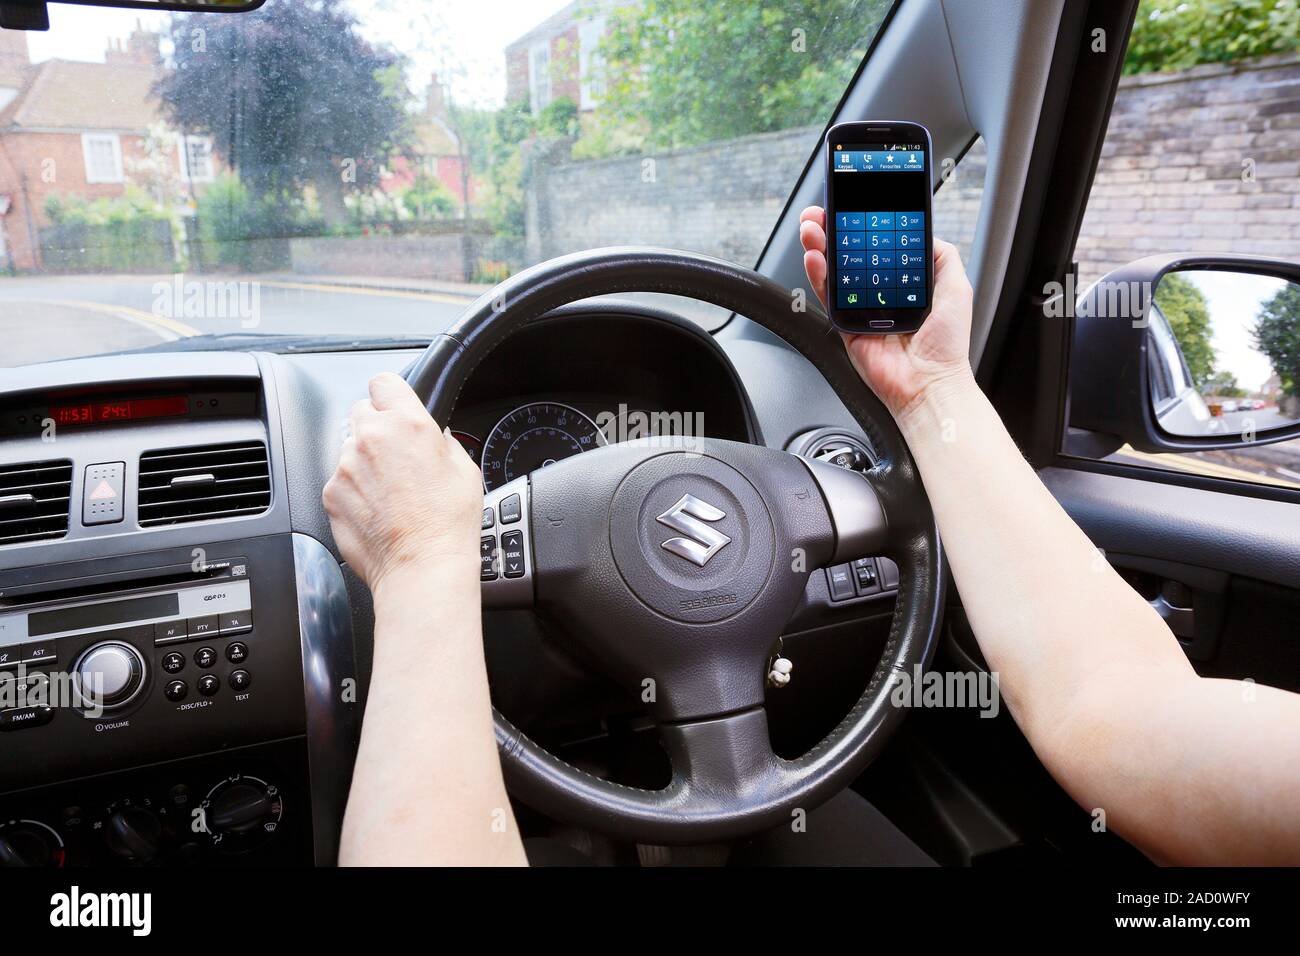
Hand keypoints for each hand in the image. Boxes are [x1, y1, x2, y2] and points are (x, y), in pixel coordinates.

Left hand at [323, 372, 482, 592]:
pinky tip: (377, 511)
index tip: (393, 407)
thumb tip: (433, 437)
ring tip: (389, 493)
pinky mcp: (331, 493)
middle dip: (377, 429)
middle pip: (362, 412)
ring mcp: (346, 465)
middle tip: (396, 457)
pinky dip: (354, 491)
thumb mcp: (464, 469)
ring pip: (350, 449)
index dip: (390, 396)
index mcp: (408, 424)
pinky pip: (340, 481)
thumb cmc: (447, 523)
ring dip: (364, 462)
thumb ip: (442, 441)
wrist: (421, 566)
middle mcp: (372, 437)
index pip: (384, 382)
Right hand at [799, 206, 973, 417]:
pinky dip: (819, 275)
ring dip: (819, 246)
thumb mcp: (956, 286)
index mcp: (904, 281)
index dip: (862, 223)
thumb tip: (926, 232)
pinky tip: (815, 257)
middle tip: (820, 212)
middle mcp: (880, 291)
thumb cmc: (946, 344)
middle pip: (850, 252)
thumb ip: (942, 256)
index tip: (852, 204)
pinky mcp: (846, 326)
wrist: (930, 382)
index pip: (877, 244)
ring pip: (834, 270)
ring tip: (812, 228)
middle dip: (833, 230)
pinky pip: (829, 297)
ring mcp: (861, 308)